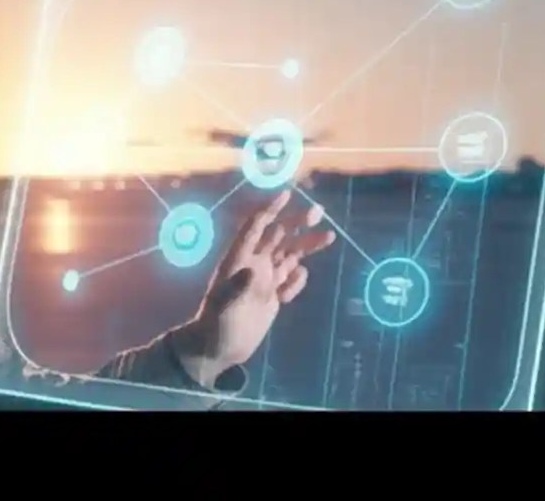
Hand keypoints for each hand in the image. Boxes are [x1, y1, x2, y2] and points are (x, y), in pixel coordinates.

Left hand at [173, 189, 336, 387]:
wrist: (218, 349)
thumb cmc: (216, 325)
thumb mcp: (223, 307)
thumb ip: (237, 288)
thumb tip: (254, 271)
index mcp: (238, 259)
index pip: (256, 226)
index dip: (271, 209)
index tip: (287, 194)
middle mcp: (253, 264)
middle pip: (279, 236)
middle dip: (297, 222)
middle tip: (318, 211)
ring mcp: (264, 280)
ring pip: (289, 255)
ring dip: (307, 245)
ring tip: (329, 235)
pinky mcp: (272, 297)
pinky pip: (290, 281)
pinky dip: (296, 281)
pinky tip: (292, 288)